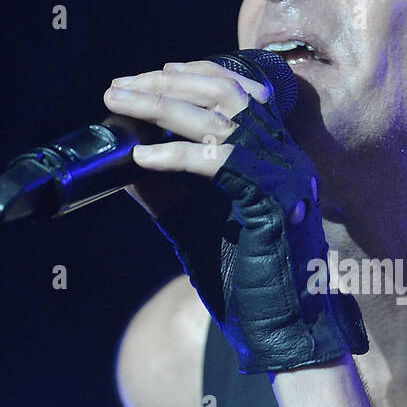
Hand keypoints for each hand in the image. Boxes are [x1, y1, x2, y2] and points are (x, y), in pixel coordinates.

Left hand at [102, 60, 367, 373]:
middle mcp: (286, 159)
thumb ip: (166, 194)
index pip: (241, 93)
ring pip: (221, 117)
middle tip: (120, 85)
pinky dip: (175, 155)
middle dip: (167, 83)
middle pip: (227, 93)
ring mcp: (285, 178)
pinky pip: (219, 162)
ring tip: (120, 103)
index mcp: (275, 159)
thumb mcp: (195, 228)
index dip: (196, 74)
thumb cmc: (246, 286)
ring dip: (162, 105)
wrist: (283, 333)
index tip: (153, 72)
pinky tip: (142, 158)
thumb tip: (124, 162)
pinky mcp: (275, 203)